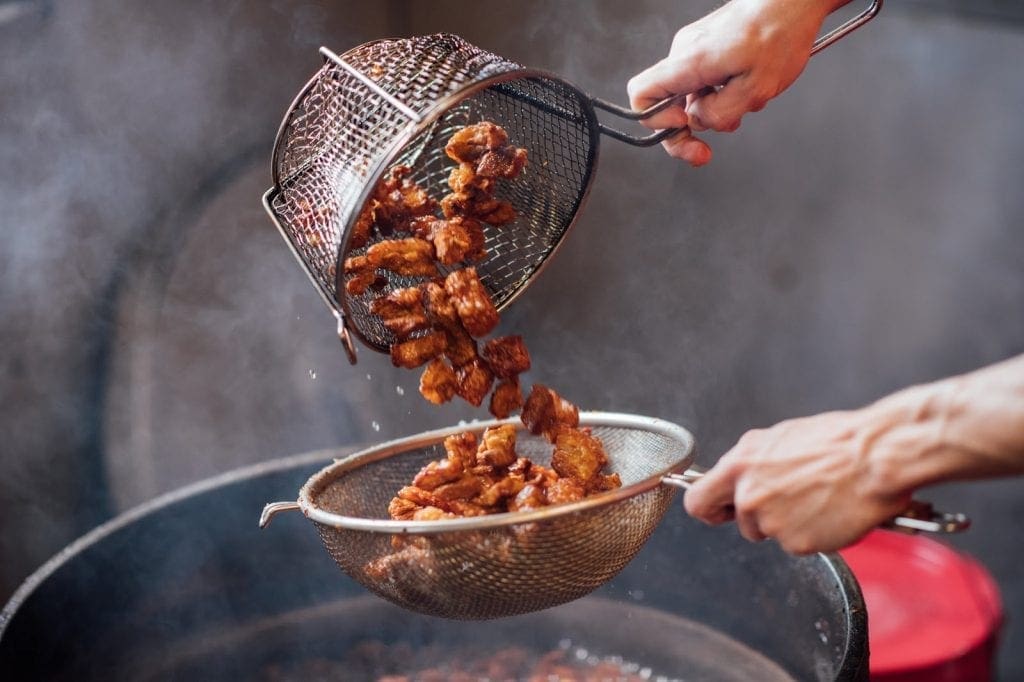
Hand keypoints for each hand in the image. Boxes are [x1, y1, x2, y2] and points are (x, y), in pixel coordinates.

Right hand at [627, 0, 844, 165]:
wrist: (794, 0)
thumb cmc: (780, 33)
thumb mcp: (755, 88)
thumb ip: (719, 113)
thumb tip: (698, 121)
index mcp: (690, 61)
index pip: (641, 95)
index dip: (655, 121)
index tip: (682, 127)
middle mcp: (685, 53)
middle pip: (664, 103)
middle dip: (685, 131)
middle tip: (702, 153)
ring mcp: (695, 49)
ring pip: (690, 95)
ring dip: (713, 110)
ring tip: (744, 106)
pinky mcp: (708, 48)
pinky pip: (703, 82)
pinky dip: (722, 95)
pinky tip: (746, 91)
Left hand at [684, 354, 1023, 554]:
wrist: (877, 456)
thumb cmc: (837, 441)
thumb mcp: (780, 438)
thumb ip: (753, 461)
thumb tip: (741, 473)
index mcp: (741, 465)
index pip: (697, 500)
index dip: (709, 508)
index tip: (718, 510)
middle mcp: (750, 495)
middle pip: (737, 522)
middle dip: (752, 519)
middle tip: (782, 506)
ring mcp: (773, 522)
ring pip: (770, 533)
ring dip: (788, 524)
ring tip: (817, 499)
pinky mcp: (798, 543)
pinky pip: (798, 544)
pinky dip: (813, 534)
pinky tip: (829, 512)